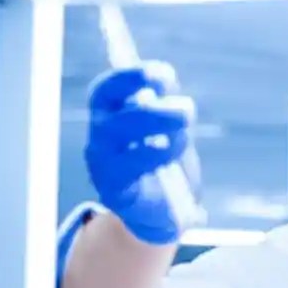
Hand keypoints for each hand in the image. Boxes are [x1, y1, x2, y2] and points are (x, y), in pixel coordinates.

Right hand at [84, 61, 201, 244]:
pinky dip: (153, 154)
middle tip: (188, 111)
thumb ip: (165, 105)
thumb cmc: (164, 164)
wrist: (163, 211)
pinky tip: (169, 156)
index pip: (107, 89)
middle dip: (154, 107)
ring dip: (160, 128)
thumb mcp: (168, 130)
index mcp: (110, 116)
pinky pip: (128, 164)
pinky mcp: (112, 187)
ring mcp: (102, 162)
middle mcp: (99, 136)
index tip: (163, 75)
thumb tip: (165, 77)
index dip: (131, 76)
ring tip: (184, 137)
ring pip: (118, 131)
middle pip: (114, 111)